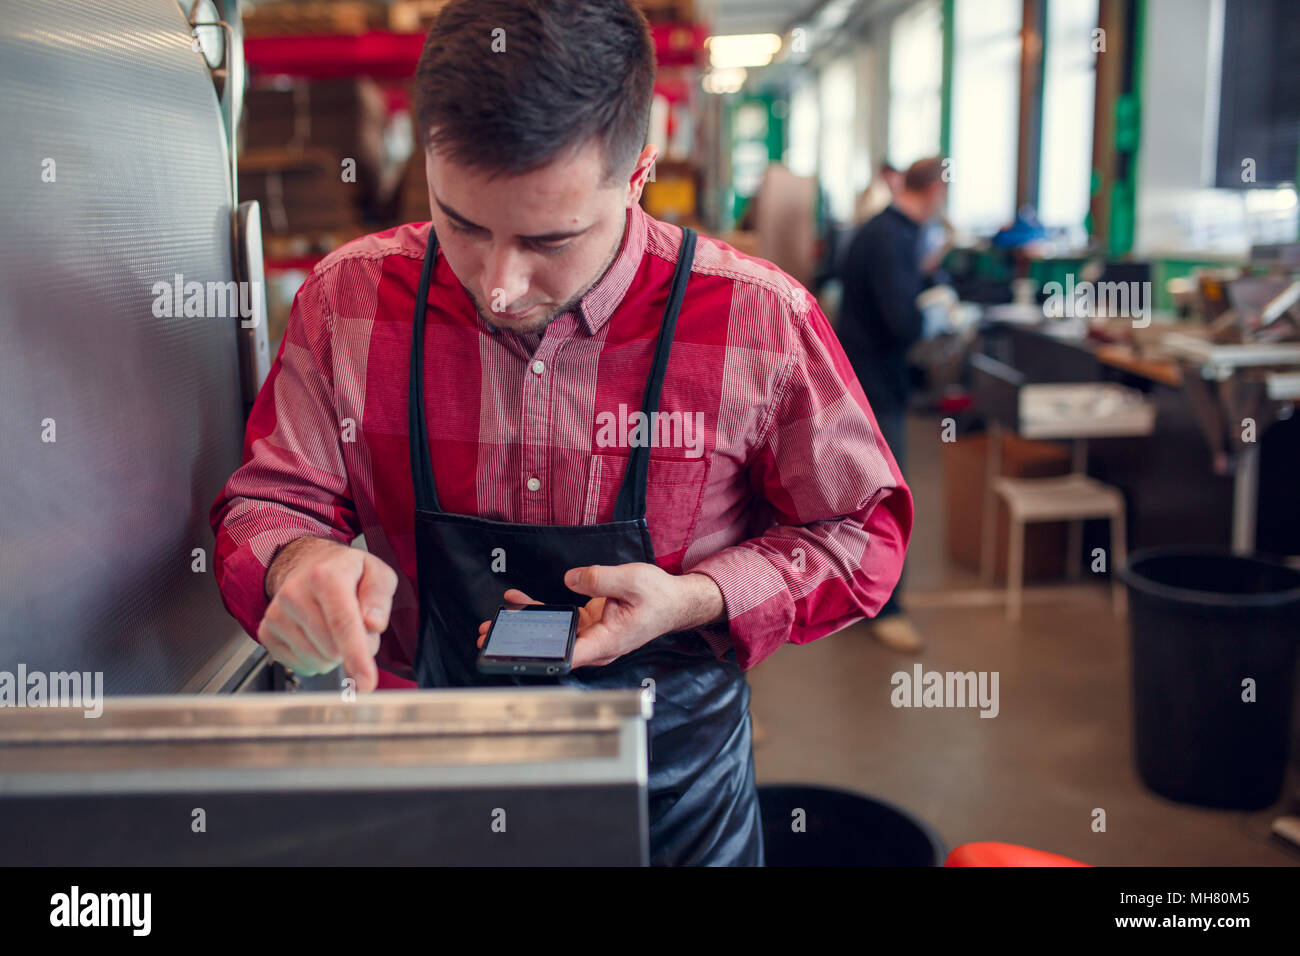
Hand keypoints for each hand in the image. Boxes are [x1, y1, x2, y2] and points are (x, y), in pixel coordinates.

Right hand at [258, 537, 396, 690]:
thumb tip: (372, 624)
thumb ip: (380, 597)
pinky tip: (317, 636)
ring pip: (317, 662)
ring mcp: (276, 615)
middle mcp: (294, 594)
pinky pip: (301, 666)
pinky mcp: (267, 632)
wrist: (307, 565)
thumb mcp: (376, 572)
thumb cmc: (346, 572)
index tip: (366, 683)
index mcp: (325, 577)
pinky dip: (316, 659)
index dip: (356, 657)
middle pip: (332, 650)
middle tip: (355, 624)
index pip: (342, 625)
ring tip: (334, 627)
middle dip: (353, 647)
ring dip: (334, 654)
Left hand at [476, 564, 723, 667]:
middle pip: (554, 648)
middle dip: (523, 642)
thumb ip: (599, 578)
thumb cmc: (659, 596)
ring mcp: (593, 636)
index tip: (517, 653)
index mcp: (608, 641)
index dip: (542, 655)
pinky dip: (541, 612)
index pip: (569, 654)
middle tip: (491, 636)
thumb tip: (570, 579)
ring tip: (496, 621)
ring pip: (554, 635)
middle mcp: (597, 645)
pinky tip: (520, 602)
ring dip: (526, 627)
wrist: (675, 602)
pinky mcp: (590, 626)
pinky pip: (561, 622)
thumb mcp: (632, 580)